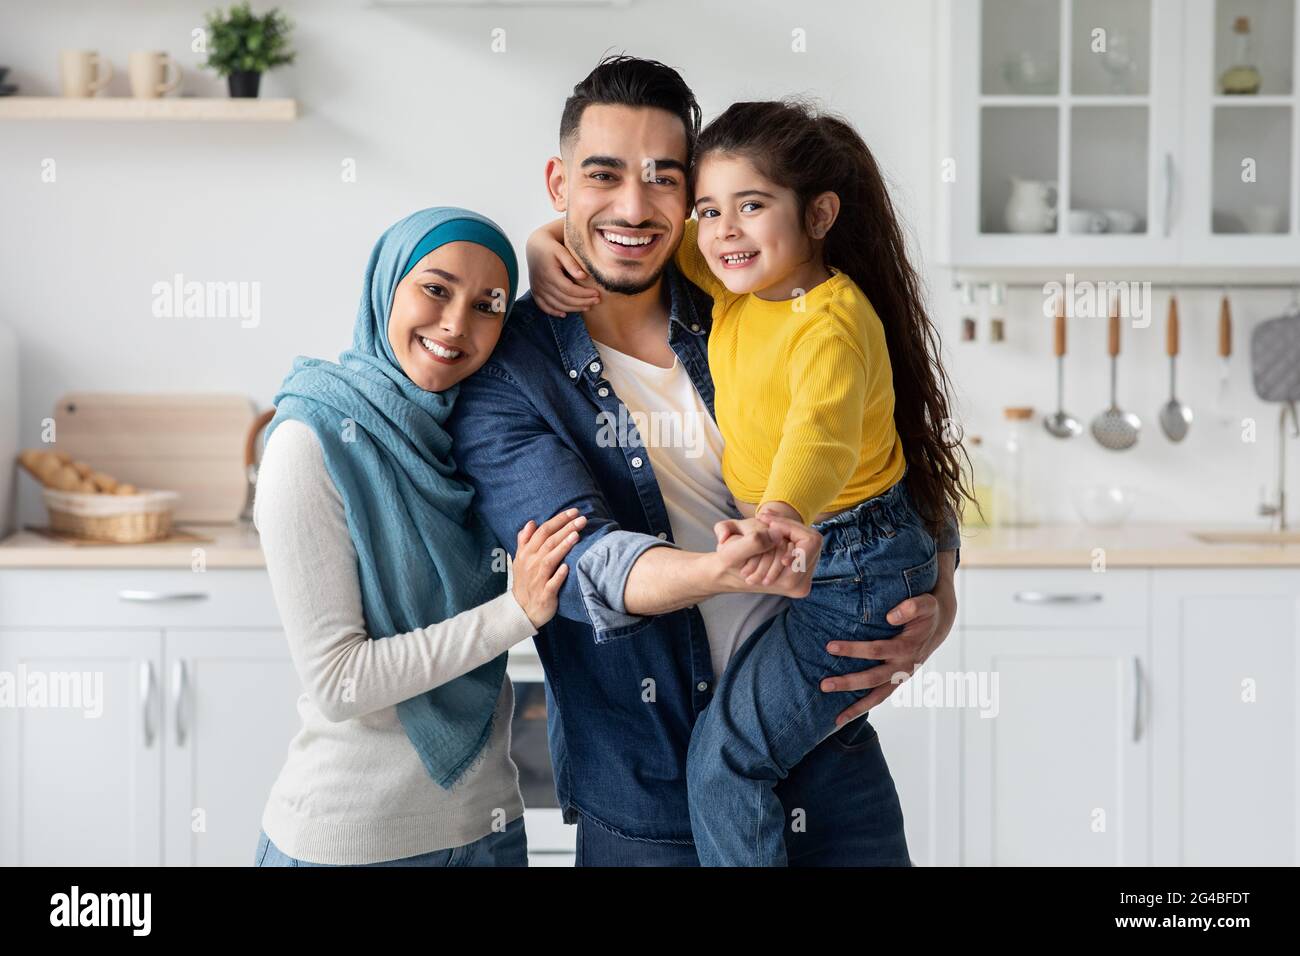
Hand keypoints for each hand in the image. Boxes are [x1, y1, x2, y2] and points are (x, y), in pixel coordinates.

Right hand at [511, 508, 585, 628]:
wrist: (521, 610)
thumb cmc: (525, 582)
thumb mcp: (520, 560)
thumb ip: (525, 540)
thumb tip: (531, 522)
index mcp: (526, 553)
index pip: (542, 531)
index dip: (558, 520)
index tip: (573, 512)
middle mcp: (531, 563)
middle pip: (548, 542)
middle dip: (565, 528)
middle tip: (582, 519)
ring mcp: (538, 579)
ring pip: (550, 559)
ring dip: (563, 547)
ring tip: (576, 535)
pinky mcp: (545, 594)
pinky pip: (552, 583)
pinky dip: (559, 574)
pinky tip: (568, 566)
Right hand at [525, 220, 599, 317]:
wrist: (535, 247)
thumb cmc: (551, 247)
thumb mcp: (561, 251)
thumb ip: (571, 263)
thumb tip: (583, 276)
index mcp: (550, 274)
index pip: (570, 290)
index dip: (584, 294)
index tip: (597, 294)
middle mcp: (542, 284)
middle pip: (565, 300)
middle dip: (582, 302)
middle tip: (596, 301)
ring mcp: (538, 289)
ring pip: (557, 305)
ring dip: (573, 309)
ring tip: (587, 306)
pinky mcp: (535, 292)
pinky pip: (544, 306)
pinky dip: (554, 312)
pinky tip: (564, 314)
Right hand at [710, 515, 820, 598]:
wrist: (725, 572)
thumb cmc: (727, 563)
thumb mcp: (731, 553)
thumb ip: (753, 543)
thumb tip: (777, 536)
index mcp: (791, 583)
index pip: (808, 542)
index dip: (789, 527)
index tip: (768, 524)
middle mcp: (801, 584)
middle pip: (812, 540)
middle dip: (788, 525)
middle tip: (766, 519)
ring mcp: (802, 576)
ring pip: (808, 538)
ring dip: (786, 527)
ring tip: (765, 521)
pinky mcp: (799, 567)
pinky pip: (801, 540)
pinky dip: (786, 530)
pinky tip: (769, 526)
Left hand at [820, 553, 957, 725]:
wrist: (940, 622)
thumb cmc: (927, 610)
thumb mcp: (925, 604)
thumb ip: (911, 607)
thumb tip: (890, 616)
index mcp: (908, 647)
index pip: (876, 650)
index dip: (853, 649)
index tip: (829, 647)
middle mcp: (905, 666)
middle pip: (873, 679)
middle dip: (848, 683)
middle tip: (824, 685)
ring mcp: (902, 676)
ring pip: (878, 696)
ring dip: (857, 707)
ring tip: (835, 719)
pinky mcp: (898, 680)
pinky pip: (881, 697)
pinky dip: (865, 707)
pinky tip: (847, 716)